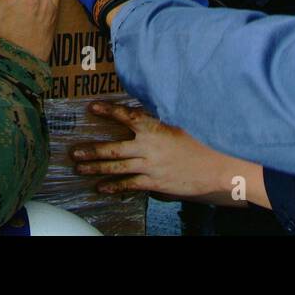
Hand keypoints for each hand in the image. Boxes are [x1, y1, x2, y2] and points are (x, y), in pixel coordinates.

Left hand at [71, 103, 260, 205]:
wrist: (220, 166)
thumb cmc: (204, 139)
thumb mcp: (183, 120)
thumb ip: (163, 115)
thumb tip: (151, 106)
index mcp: (155, 126)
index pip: (125, 116)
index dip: (107, 111)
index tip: (91, 107)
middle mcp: (148, 147)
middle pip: (112, 148)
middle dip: (91, 150)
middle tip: (74, 151)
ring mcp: (150, 166)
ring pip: (116, 167)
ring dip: (95, 167)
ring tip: (79, 167)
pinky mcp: (155, 182)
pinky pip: (129, 185)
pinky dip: (114, 186)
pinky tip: (101, 187)